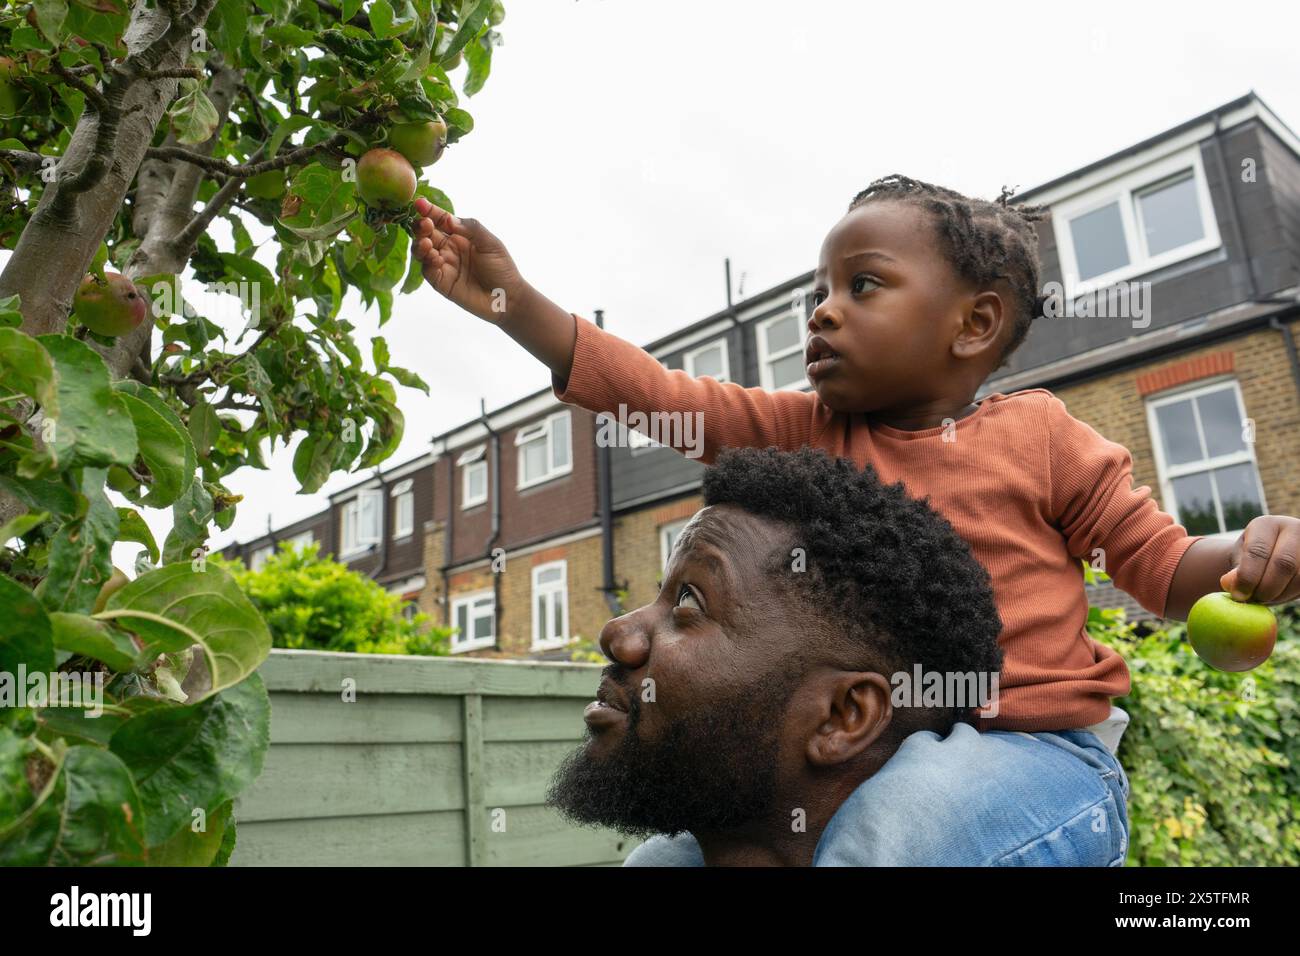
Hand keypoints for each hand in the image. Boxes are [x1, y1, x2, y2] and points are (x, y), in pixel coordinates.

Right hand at [410, 197, 531, 323]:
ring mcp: (444, 265)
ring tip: (426, 242)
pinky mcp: (442, 283)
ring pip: (423, 252)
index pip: (440, 219)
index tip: (420, 203)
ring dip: (420, 245)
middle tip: (425, 224)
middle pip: (427, 234)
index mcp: (460, 235)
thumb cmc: (502, 268)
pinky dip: (427, 263)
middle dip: (422, 227)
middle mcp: (449, 248)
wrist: (508, 297)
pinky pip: (428, 271)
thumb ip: (471, 228)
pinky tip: (435, 258)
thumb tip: (449, 218)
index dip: (430, 211)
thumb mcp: (490, 243)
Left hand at [1220, 515, 1299, 603]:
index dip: (1247, 577)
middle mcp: (1294, 529)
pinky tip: (1279, 594)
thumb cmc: (1251, 560)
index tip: (1238, 595)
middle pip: (1283, 563)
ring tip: (1264, 597)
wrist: (1270, 558)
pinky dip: (1291, 595)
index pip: (1257, 551)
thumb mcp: (1239, 562)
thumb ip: (1235, 573)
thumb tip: (1229, 583)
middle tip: (1254, 600)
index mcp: (1267, 524)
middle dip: (1266, 588)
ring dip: (1280, 595)